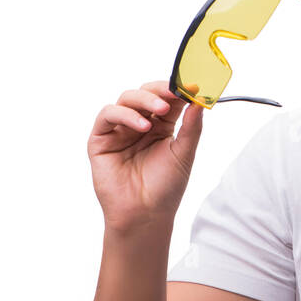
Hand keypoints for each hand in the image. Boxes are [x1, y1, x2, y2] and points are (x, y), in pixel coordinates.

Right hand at [87, 81, 203, 233]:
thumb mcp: (184, 154)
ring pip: (126, 99)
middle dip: (160, 90)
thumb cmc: (164, 188)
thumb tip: (199, 100)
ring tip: (160, 111)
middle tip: (174, 92)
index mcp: (161, 126)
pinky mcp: (101, 139)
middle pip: (146, 93)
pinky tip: (142, 126)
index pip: (168, 99)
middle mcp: (139, 124)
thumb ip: (192, 127)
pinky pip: (108, 115)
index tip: (191, 85)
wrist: (145, 215)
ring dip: (144, 99)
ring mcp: (119, 130)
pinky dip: (125, 115)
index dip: (177, 90)